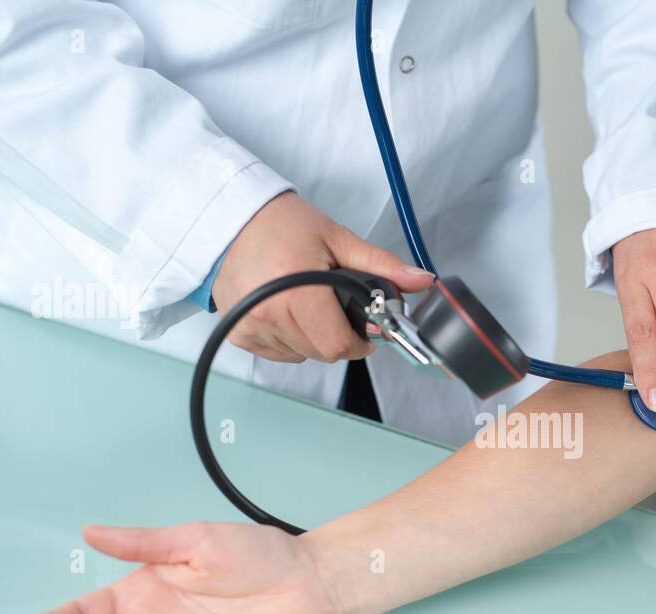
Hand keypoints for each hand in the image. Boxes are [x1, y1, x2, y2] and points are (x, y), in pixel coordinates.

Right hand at [212, 191, 434, 362]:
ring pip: (302, 354)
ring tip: (306, 302)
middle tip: (334, 308)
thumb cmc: (284, 225)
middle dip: (337, 336)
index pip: (337, 345)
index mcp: (297, 291)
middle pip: (321, 352)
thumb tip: (421, 280)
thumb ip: (382, 266)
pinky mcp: (239, 332)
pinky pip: (279, 353)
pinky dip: (290, 339)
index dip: (359, 342)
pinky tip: (286, 309)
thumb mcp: (339, 239)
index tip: (364, 331)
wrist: (234, 218)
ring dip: (313, 337)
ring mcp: (250, 325)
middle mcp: (269, 311)